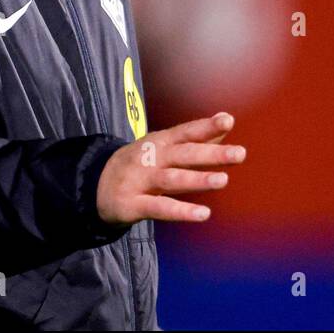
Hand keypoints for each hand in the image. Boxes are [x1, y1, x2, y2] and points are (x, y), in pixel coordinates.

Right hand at [96, 112, 246, 223]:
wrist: (93, 185)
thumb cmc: (139, 164)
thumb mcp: (163, 147)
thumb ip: (195, 138)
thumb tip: (227, 122)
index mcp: (159, 143)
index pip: (185, 132)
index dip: (206, 126)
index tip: (228, 119)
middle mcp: (150, 158)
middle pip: (183, 154)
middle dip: (211, 153)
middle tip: (240, 153)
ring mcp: (140, 180)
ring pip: (171, 179)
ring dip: (197, 179)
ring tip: (223, 180)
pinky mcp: (132, 204)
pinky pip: (159, 208)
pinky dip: (181, 211)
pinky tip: (203, 213)